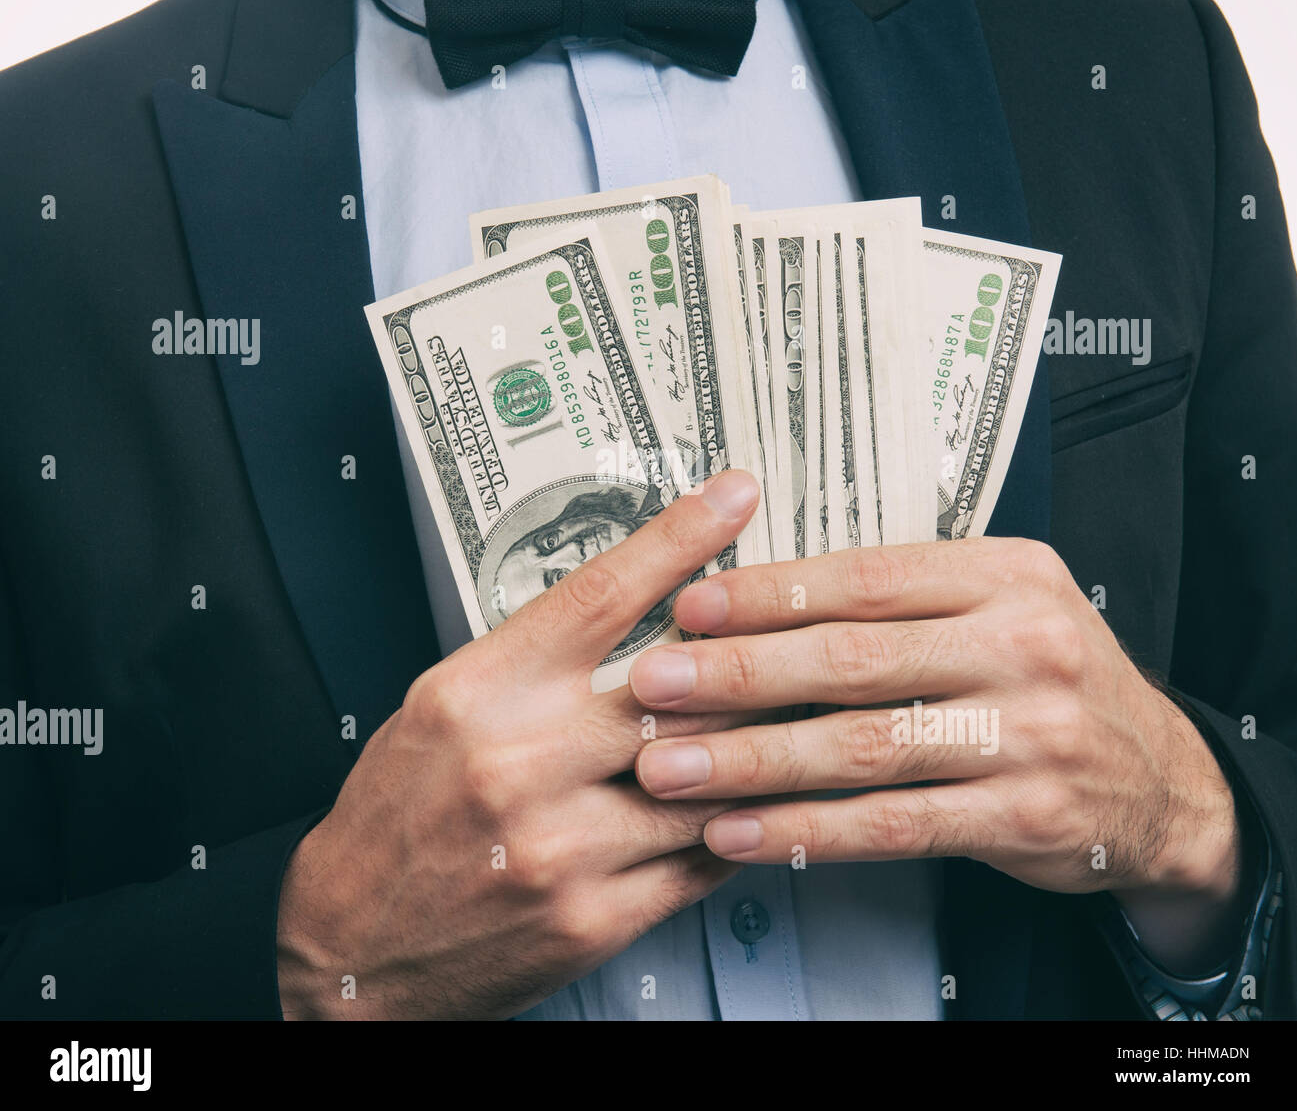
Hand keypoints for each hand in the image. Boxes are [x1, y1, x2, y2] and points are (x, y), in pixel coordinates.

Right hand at [276, 470, 761, 1019]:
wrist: (352, 950)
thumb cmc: (395, 821)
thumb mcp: (440, 709)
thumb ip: (530, 662)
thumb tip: (629, 612)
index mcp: (477, 693)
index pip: (601, 593)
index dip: (679, 537)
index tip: (731, 498)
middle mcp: (520, 762)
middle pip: (678, 684)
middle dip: (747, 652)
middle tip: (790, 624)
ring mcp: (561, 845)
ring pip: (707, 774)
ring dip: (756, 745)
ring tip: (791, 718)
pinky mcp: (593, 918)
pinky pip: (702, 859)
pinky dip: (736, 826)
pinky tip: (747, 805)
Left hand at [628, 537, 1243, 970]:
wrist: (1159, 778)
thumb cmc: (1043, 678)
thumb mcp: (996, 606)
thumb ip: (898, 600)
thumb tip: (752, 602)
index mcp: (1003, 574)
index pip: (866, 577)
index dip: (769, 593)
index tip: (690, 607)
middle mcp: (1021, 645)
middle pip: (854, 658)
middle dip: (739, 674)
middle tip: (654, 685)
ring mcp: (1029, 734)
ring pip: (863, 746)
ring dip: (753, 760)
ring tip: (670, 766)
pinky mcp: (1026, 815)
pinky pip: (894, 824)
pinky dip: (807, 830)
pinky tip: (739, 830)